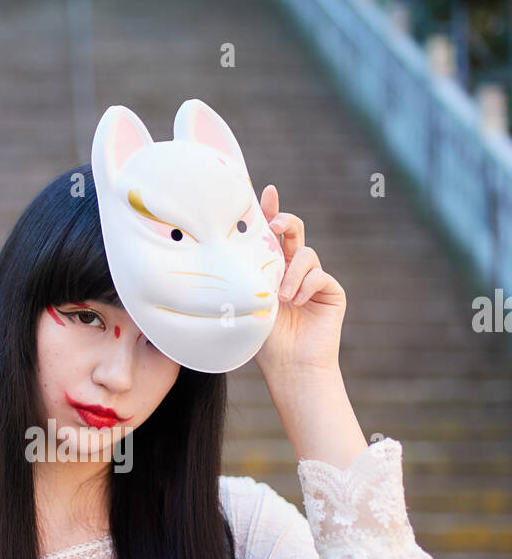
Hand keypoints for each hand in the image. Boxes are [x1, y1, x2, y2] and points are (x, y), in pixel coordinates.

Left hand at [253, 184, 346, 377]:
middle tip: (274, 224)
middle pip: (293, 231)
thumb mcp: (250, 302)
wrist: (291, 367)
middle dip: (284, 221)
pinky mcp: (331, 291)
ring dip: (292, 272)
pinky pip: (319, 274)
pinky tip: (297, 302)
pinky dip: (306, 285)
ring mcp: (314, 280)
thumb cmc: (263, 341)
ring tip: (283, 297)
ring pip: (306, 253)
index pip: (270, 235)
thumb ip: (248, 277)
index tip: (266, 190)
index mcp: (271, 271)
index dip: (269, 211)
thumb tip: (228, 251)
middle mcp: (294, 270)